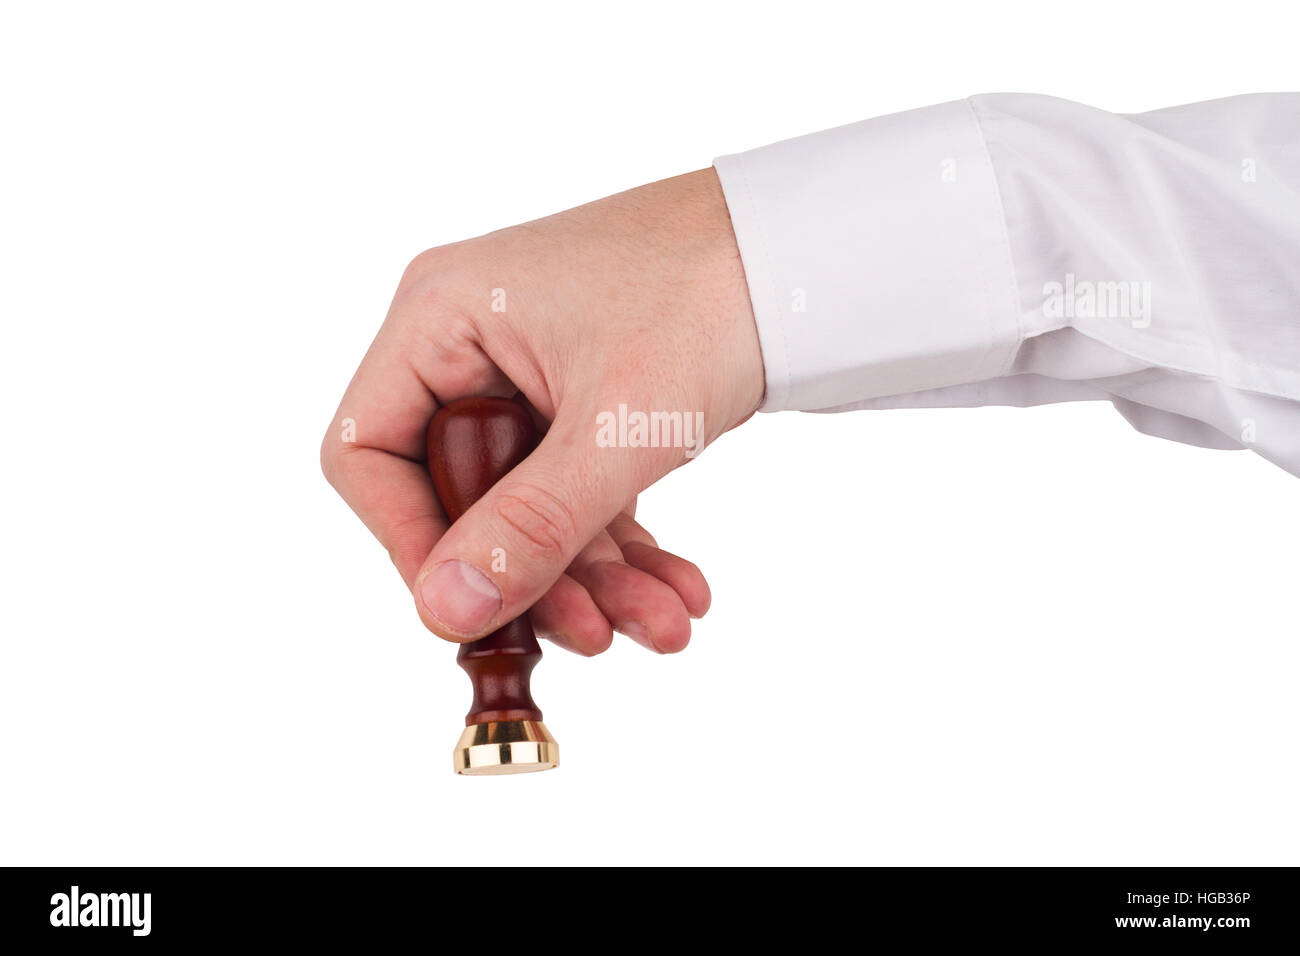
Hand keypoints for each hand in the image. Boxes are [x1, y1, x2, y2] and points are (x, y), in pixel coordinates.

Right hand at [321, 169, 763, 654]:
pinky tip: (678, 590)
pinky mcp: (581, 400)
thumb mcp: (617, 426)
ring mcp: (527, 374)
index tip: (471, 609)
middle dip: (534, 576)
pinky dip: (622, 542)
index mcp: (440, 318)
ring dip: (594, 576)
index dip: (410, 543)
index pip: (369, 455)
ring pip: (529, 506)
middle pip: (459, 496)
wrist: (808, 255)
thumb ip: (530, 525)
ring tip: (666, 625)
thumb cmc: (708, 295)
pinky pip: (577, 489)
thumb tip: (444, 609)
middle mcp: (469, 344)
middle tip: (597, 636)